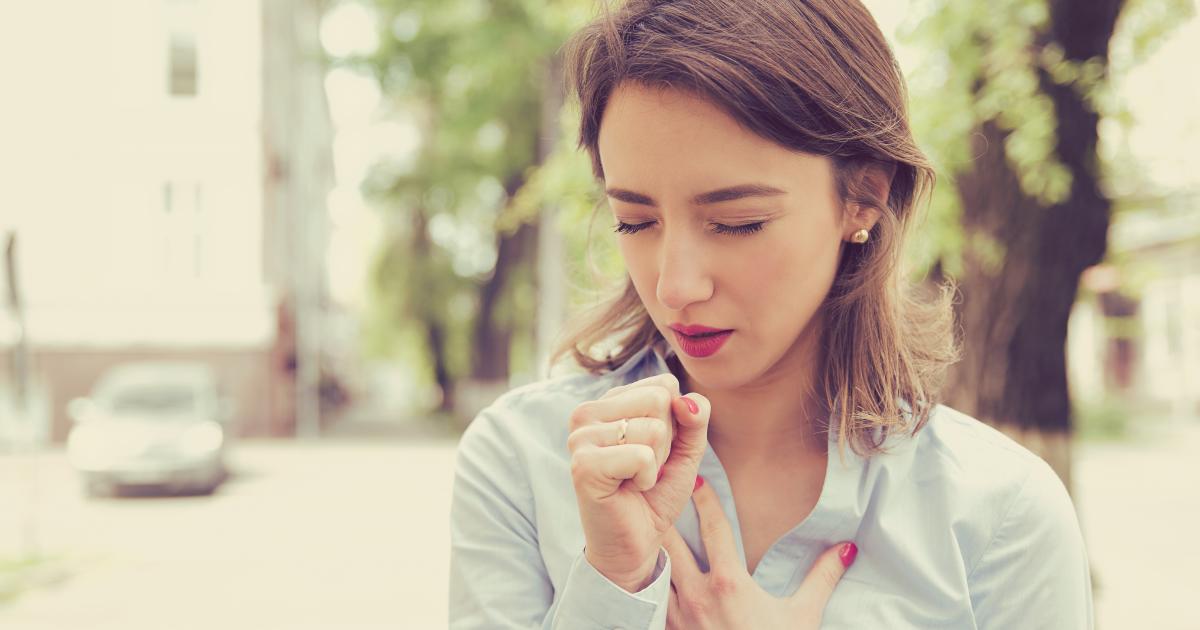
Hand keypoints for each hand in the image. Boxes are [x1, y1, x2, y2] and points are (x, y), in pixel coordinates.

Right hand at [567, 372, 711, 591]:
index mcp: (609, 401)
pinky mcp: (583, 465)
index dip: (673, 423)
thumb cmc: (655, 494)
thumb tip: (687, 400)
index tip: (653, 449)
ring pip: (653, 428)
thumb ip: (694, 419)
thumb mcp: (685, 451)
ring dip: (656, 462)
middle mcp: (588, 412)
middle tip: (644, 467)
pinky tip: (628, 489)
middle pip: (659, 400)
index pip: (664, 384)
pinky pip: (641, 456)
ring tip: (634, 478)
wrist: (636, 543)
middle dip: (666, 441)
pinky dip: (646, 478)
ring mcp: (581, 437)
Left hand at [662, 478, 856, 628]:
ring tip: (645, 531)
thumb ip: (821, 578)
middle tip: (655, 495)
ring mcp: (677, 617)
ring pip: (655, 572)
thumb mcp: (802, 616)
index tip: (697, 479)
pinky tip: (646, 577)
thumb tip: (847, 549)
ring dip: (652, 551)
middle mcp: (696, 596)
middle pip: (670, 543)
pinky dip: (648, 587)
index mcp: (728, 584)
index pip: (714, 529)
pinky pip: (650, 605)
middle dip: (663, 517)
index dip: (705, 500)